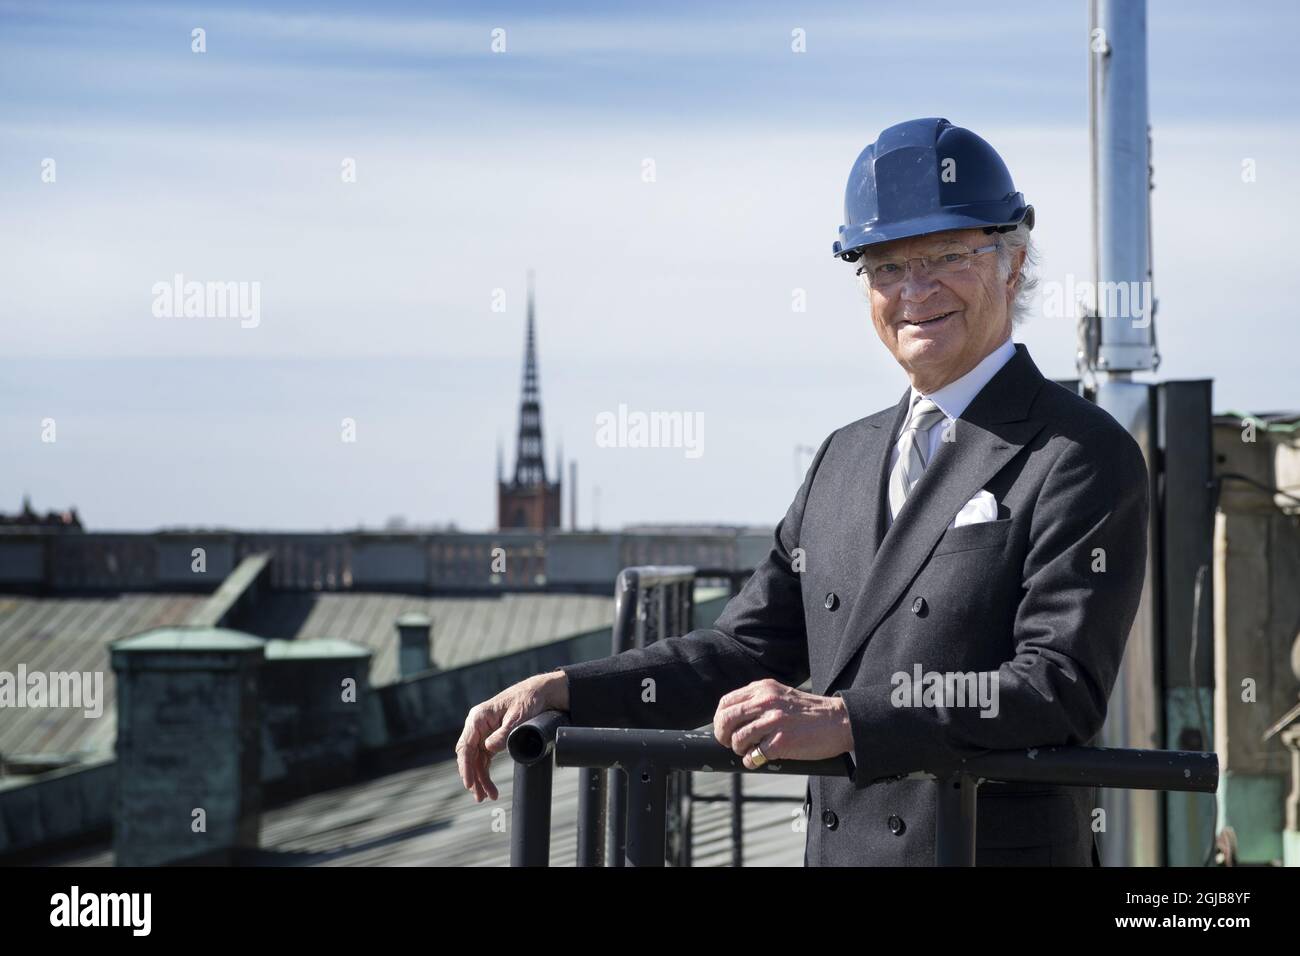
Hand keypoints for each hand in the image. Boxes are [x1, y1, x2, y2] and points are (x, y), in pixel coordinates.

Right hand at [456, 670, 568, 801]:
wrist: (540, 693)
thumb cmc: (528, 701)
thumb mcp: (518, 718)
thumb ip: (503, 734)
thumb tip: (488, 749)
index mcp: (479, 717)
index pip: (466, 746)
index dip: (466, 767)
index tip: (470, 783)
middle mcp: (477, 724)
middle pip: (469, 755)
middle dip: (473, 777)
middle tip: (480, 796)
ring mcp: (483, 731)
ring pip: (476, 759)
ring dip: (480, 777)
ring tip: (487, 796)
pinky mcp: (491, 736)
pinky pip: (484, 757)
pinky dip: (485, 771)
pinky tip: (489, 785)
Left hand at [712, 679, 852, 768]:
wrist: (839, 721)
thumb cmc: (810, 712)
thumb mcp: (781, 695)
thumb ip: (758, 701)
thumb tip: (732, 719)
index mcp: (764, 688)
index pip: (726, 702)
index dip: (719, 719)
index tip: (724, 730)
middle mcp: (766, 701)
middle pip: (726, 719)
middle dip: (722, 736)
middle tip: (729, 744)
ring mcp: (774, 721)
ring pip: (738, 739)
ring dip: (739, 750)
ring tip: (749, 751)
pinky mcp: (782, 741)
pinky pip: (754, 755)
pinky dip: (752, 761)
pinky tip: (759, 760)